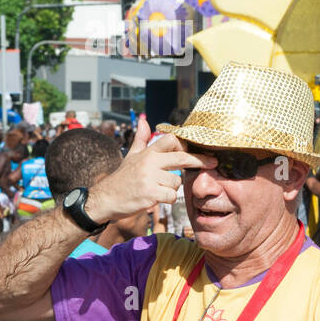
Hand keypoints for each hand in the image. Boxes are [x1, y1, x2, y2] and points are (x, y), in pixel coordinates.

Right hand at [86, 118, 212, 224]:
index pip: (171, 140)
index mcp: (147, 153)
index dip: (186, 143)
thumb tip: (145, 120)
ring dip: (171, 189)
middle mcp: (149, 162)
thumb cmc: (122, 178)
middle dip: (200, 160)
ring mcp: (150, 178)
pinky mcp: (150, 194)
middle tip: (214, 162)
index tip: (198, 148)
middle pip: (182, 158)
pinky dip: (166, 200)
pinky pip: (171, 196)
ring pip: (177, 182)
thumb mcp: (131, 156)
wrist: (105, 199)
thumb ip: (141, 139)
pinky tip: (154, 199)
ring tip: (155, 189)